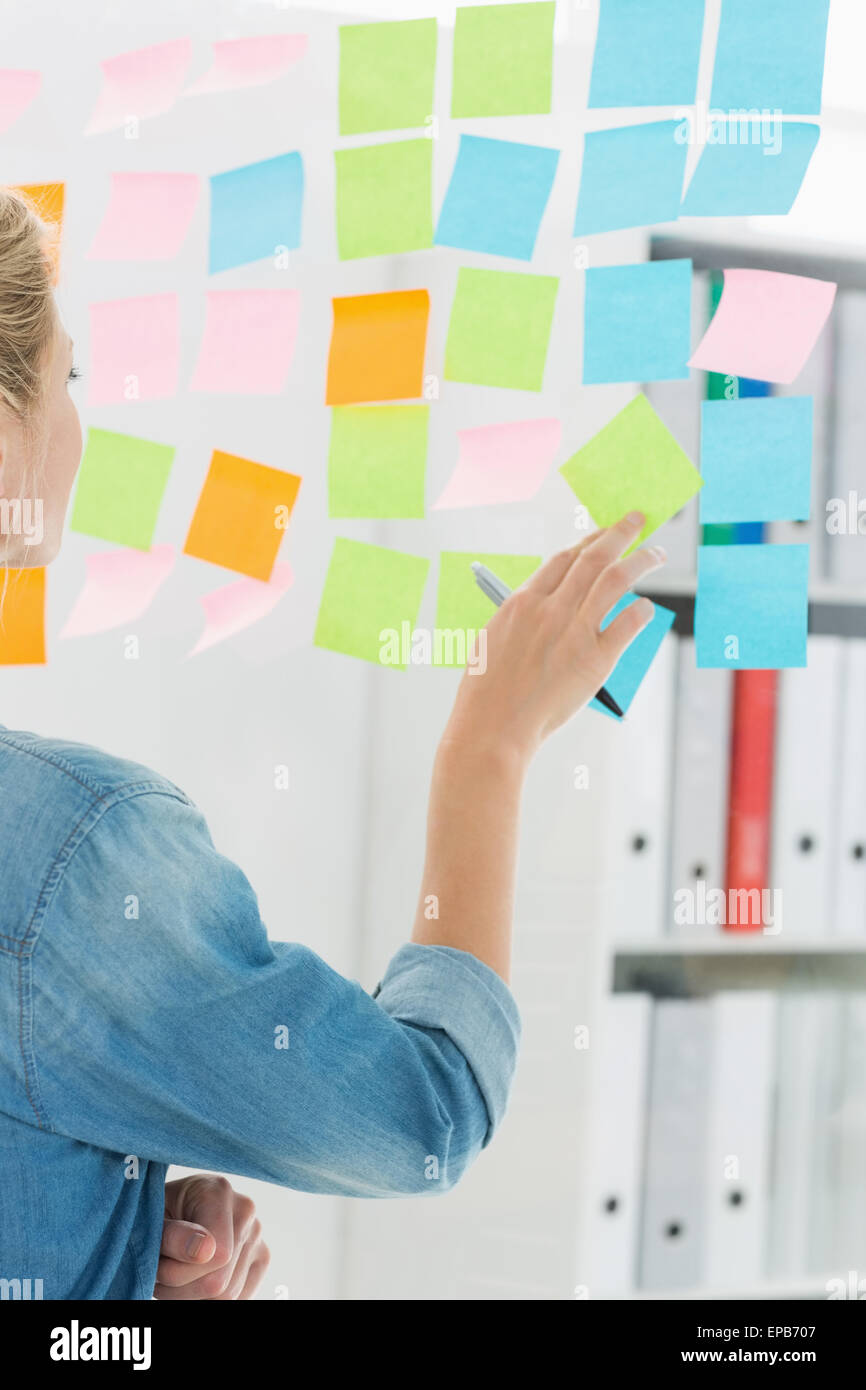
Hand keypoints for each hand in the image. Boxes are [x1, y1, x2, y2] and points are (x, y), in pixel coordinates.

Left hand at [153, 1173, 269, 1299]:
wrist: (169, 1212)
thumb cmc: (155, 1216)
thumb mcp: (151, 1221)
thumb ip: (171, 1235)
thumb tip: (206, 1251)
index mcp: (218, 1192)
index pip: (217, 1255)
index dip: (179, 1272)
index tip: (158, 1265)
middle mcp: (245, 1211)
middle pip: (219, 1282)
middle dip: (180, 1288)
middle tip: (160, 1271)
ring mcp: (257, 1235)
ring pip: (228, 1296)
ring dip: (191, 1296)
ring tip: (175, 1273)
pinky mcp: (261, 1258)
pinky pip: (238, 1300)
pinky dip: (210, 1299)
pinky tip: (195, 1279)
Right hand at [444, 512, 664, 765]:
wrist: (492, 727)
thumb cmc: (487, 691)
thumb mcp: (492, 639)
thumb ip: (521, 617)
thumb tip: (542, 603)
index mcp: (521, 602)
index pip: (563, 559)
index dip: (588, 540)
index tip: (602, 533)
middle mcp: (549, 609)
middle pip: (592, 557)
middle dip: (619, 533)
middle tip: (637, 521)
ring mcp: (573, 632)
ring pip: (615, 579)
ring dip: (640, 560)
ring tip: (656, 553)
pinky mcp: (594, 660)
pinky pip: (627, 623)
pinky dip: (640, 609)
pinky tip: (645, 606)